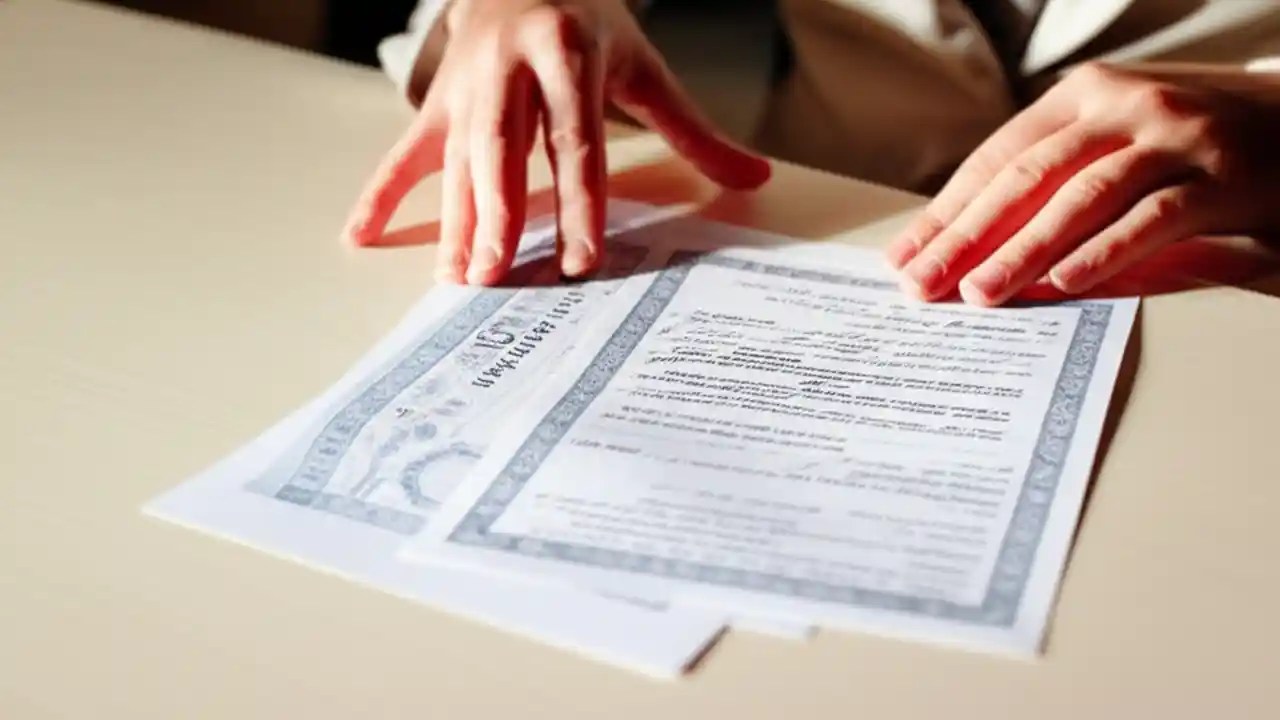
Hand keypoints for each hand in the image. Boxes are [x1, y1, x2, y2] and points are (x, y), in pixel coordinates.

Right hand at [344, 0, 770, 284]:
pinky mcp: (436, 100)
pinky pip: (405, 150)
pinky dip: (383, 192)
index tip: (581, 256)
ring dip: (456, 219)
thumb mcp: (642, 66)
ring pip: (457, 159)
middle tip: (497, 275)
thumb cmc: (587, 26)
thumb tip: (755, 178)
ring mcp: (465, 83)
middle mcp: (508, 65)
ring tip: (458, 278)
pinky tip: (362, 234)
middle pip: (501, 148)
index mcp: (566, 51)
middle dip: (498, 213)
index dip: (579, 199)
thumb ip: (693, 129)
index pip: (575, 137)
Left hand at [884, 63, 1279, 305]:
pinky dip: (1106, 253)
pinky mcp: (1222, 176)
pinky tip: (1064, 284)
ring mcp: (1175, 137)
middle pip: (1027, 178)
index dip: (947, 211)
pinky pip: (1153, 218)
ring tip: (979, 293)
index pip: (998, 159)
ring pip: (1082, 197)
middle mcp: (1123, 106)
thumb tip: (969, 244)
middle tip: (923, 284)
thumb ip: (1054, 183)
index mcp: (1083, 96)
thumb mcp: (1118, 144)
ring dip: (1024, 250)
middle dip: (966, 236)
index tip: (906, 257)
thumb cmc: (1194, 144)